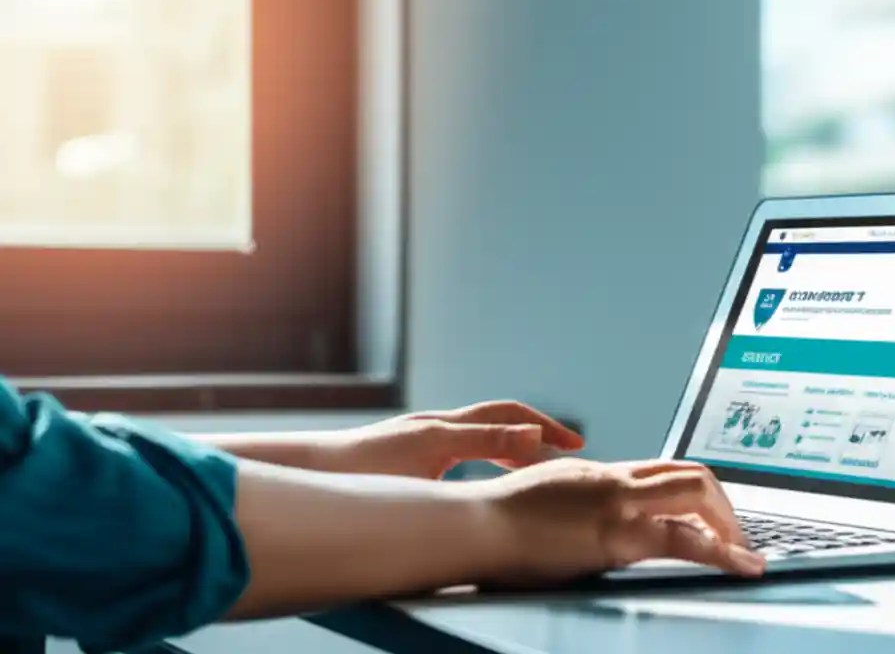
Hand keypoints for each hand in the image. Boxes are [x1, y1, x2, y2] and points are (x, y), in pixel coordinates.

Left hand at [322, 401, 584, 478]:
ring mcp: (424, 440)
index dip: (546, 430)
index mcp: (447, 426)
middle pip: (500, 423)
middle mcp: (438, 426)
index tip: (576, 447)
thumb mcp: (432, 455)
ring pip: (483, 438)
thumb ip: (483, 444)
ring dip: (513, 448)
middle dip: (537, 436)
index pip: (511, 418)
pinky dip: (488, 459)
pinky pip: (463, 451)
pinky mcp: (411, 456)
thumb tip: (533, 435)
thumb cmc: (365, 467)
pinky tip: (488, 480)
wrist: (314, 471)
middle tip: (568, 456)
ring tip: (536, 470)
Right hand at [475, 458, 765, 583]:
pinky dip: (721, 552)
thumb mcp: (542, 495)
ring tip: (745, 557)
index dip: (697, 494)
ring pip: (696, 494)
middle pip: (691, 476)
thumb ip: (570, 498)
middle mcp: (616, 480)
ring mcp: (619, 504)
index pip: (664, 473)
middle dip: (724, 508)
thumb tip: (579, 512)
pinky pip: (684, 539)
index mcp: (600, 473)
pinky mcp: (616, 535)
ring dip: (730, 526)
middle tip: (737, 539)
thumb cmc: (495, 519)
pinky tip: (740, 567)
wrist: (475, 524)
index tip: (714, 519)